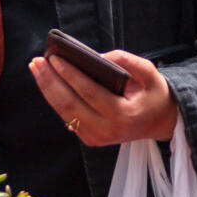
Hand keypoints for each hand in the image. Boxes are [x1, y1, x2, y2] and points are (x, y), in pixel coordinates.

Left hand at [29, 49, 177, 145]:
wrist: (160, 122)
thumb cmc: (153, 94)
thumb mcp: (149, 72)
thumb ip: (126, 60)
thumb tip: (96, 57)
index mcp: (123, 115)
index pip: (89, 92)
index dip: (70, 75)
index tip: (54, 58)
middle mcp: (107, 130)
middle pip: (70, 104)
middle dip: (50, 81)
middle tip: (37, 61)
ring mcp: (96, 138)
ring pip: (64, 112)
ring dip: (47, 89)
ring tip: (36, 68)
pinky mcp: (89, 139)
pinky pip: (67, 117)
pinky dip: (55, 98)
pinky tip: (46, 81)